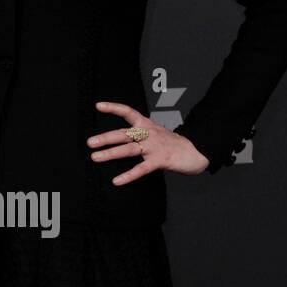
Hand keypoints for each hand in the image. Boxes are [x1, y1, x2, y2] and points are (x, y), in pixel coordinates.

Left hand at [88, 101, 209, 182]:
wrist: (196, 151)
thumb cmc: (171, 142)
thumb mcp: (154, 132)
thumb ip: (137, 133)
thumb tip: (117, 137)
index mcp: (146, 125)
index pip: (128, 112)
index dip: (114, 108)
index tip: (98, 106)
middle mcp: (148, 133)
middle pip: (124, 134)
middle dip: (106, 138)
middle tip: (90, 142)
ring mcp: (154, 147)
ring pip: (129, 149)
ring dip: (111, 153)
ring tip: (95, 157)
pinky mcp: (160, 161)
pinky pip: (141, 169)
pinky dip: (128, 175)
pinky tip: (117, 181)